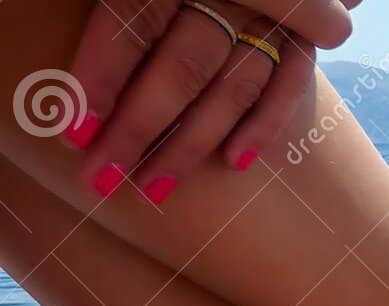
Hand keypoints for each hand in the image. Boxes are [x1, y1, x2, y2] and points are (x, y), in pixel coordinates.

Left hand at [64, 0, 355, 201]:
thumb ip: (122, 9)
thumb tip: (67, 77)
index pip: (132, 23)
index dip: (101, 77)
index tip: (75, 132)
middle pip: (183, 67)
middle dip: (140, 129)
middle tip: (104, 178)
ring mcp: (270, 15)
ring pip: (233, 86)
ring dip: (191, 143)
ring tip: (153, 186)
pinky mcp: (301, 35)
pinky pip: (289, 83)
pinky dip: (264, 124)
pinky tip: (234, 161)